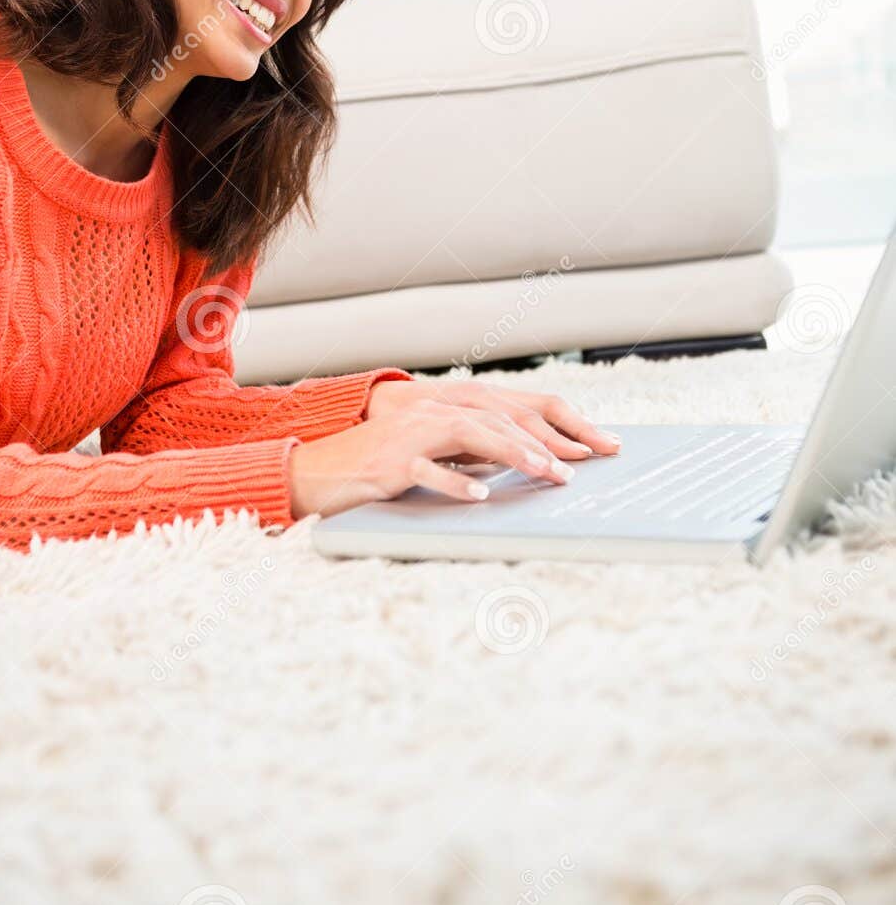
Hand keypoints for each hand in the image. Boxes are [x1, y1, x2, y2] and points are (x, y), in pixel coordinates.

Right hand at [287, 397, 573, 519]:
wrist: (318, 470)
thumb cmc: (376, 466)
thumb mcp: (428, 453)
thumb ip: (464, 452)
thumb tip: (507, 464)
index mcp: (444, 410)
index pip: (507, 412)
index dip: (548, 428)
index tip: (586, 449)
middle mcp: (431, 414)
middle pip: (497, 420)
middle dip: (540, 444)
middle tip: (572, 471)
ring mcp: (411, 437)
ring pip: (470, 436)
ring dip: (512, 454)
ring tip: (543, 474)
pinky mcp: (391, 462)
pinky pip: (427, 470)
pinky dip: (455, 481)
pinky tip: (480, 494)